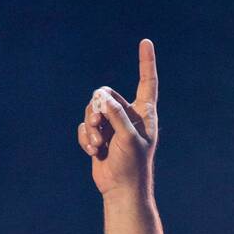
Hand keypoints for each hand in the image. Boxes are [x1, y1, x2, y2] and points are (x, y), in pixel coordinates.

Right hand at [77, 38, 158, 195]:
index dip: (146, 63)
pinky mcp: (99, 137)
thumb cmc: (133, 167)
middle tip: (99, 124)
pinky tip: (93, 151)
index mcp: (144, 114)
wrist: (122, 191)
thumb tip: (102, 99)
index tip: (146, 42)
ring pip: (93, 110)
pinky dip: (86, 137)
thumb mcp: (129, 139)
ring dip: (91, 126)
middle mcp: (129, 117)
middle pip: (106, 95)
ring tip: (98, 144)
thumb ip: (117, 116)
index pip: (147, 82)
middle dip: (98, 108)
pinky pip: (86, 126)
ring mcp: (113, 126)